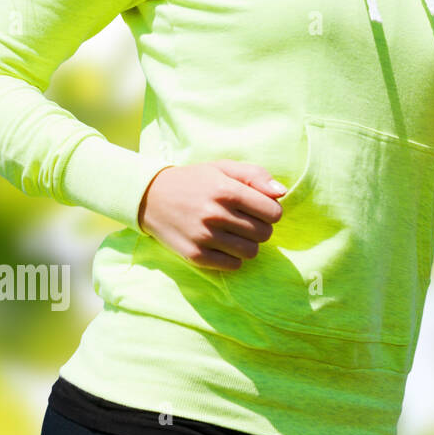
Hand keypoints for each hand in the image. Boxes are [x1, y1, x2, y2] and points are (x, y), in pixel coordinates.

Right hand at [137, 160, 287, 270]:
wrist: (151, 197)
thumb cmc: (195, 181)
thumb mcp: (225, 168)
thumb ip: (256, 175)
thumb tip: (282, 193)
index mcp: (227, 191)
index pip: (274, 213)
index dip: (271, 211)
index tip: (259, 208)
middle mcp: (215, 215)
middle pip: (264, 234)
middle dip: (260, 227)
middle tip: (244, 220)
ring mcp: (204, 237)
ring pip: (251, 252)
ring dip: (248, 243)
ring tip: (235, 233)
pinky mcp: (195, 255)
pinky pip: (233, 266)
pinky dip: (233, 258)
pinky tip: (223, 245)